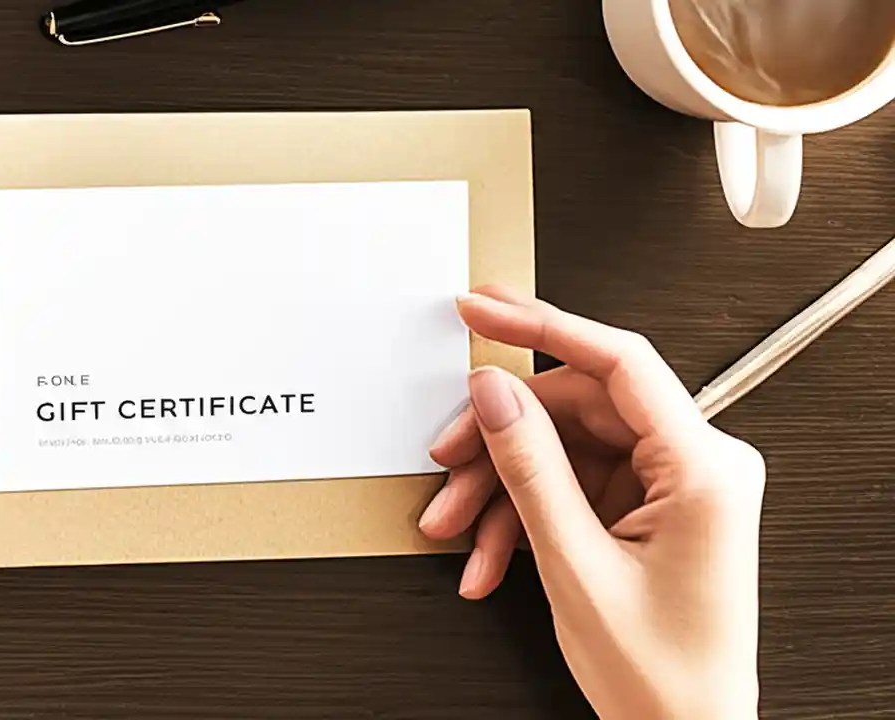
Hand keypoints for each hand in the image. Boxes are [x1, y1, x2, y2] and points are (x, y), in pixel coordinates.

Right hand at [420, 287, 762, 719]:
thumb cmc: (663, 679)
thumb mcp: (575, 566)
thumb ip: (531, 468)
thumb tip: (494, 394)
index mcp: (705, 469)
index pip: (617, 362)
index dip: (541, 325)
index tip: (482, 309)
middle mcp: (697, 466)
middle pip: (577, 411)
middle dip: (499, 441)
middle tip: (443, 458)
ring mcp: (672, 488)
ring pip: (563, 452)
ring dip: (500, 491)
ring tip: (455, 530)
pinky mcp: (647, 510)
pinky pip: (570, 488)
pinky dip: (521, 518)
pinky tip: (486, 556)